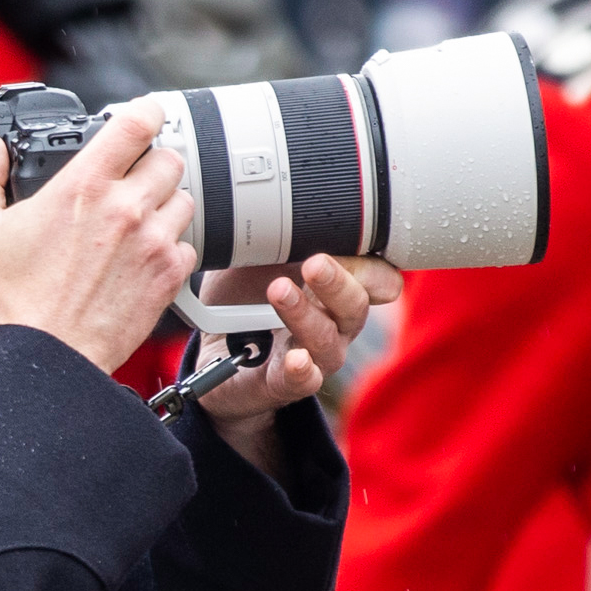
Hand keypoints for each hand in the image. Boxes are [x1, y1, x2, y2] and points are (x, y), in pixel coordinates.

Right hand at [0, 99, 197, 374]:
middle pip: (168, 158)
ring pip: (183, 198)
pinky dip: (170, 247)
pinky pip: (187, 243)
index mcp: (84, 185)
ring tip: (136, 224)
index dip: (144, 111)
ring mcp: (153, 240)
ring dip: (164, 205)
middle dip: (150, 165)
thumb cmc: (17, 299)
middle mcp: (126, 207)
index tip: (141, 117)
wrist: (50, 354)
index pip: (136, 121)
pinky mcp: (169, 273)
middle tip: (130, 183)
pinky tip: (142, 258)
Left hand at [195, 254, 400, 462]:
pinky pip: (304, 381)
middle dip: (338, 282)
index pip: (378, 279)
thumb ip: (272, 238)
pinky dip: (301, 369)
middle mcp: (334, 323)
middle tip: (314, 263)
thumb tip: (275, 206)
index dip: (370, 264)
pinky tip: (295, 358)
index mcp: (334, 289)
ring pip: (328, 339)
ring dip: (306, 314)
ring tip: (279, 291)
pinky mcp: (285, 383)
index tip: (348, 244)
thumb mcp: (254, 259)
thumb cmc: (243, 300)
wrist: (213, 351)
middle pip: (356, 305)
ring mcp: (314, 356)